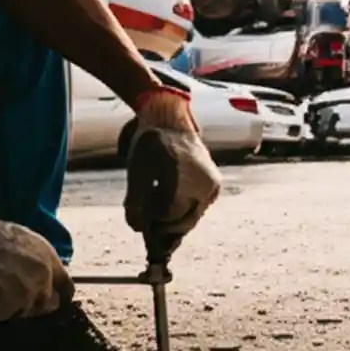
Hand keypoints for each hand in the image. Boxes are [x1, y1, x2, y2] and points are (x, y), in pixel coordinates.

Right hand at [0, 190, 73, 321]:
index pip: (67, 288)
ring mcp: (24, 299)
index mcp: (50, 266)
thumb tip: (51, 274)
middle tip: (20, 294)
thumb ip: (47, 261)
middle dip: (37, 302)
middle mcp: (42, 285)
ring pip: (26, 311)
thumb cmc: (1, 235)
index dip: (63, 295)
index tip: (59, 298)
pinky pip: (6, 315)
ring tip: (2, 291)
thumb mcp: (34, 241)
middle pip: (47, 304)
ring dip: (17, 306)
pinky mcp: (6, 309)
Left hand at [124, 87, 221, 238]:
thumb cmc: (151, 145)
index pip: (170, 215)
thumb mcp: (136, 171)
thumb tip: (138, 228)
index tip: (140, 221)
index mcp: (187, 178)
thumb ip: (135, 202)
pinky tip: (168, 206)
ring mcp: (213, 187)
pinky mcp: (214, 187)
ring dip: (173, 222)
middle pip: (184, 221)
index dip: (153, 223)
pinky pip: (198, 209)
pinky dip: (183, 212)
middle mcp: (205, 185)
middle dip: (165, 228)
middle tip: (148, 228)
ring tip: (156, 215)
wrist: (171, 122)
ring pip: (192, 217)